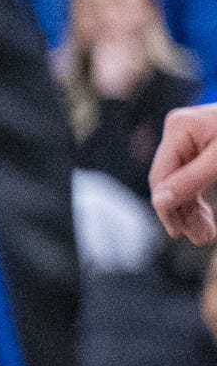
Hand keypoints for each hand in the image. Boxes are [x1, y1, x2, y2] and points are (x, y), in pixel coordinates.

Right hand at [157, 104, 216, 243]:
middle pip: (170, 181)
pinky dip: (199, 197)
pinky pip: (193, 176)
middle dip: (184, 212)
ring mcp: (190, 138)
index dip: (167, 207)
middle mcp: (179, 131)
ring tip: (205, 234)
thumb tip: (159, 202)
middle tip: (201, 238)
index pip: (161, 175)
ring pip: (181, 182)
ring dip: (192, 209)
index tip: (179, 233)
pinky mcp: (202, 145)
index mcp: (179, 128)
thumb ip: (191, 180)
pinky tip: (204, 217)